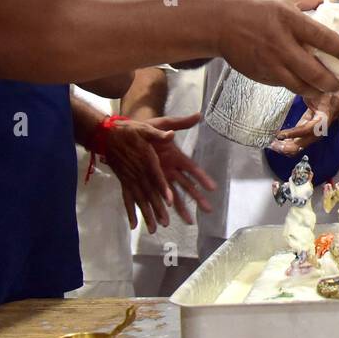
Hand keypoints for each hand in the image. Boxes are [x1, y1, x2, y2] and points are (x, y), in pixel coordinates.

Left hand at [102, 113, 215, 232]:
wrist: (126, 133)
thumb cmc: (146, 127)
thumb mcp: (163, 123)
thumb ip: (179, 123)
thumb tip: (198, 115)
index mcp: (175, 156)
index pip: (191, 169)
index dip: (202, 177)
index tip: (212, 187)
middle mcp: (170, 169)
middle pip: (186, 186)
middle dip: (197, 198)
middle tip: (208, 210)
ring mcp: (159, 177)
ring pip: (172, 196)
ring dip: (180, 208)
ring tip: (189, 222)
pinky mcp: (147, 181)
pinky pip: (154, 196)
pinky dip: (158, 208)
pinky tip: (162, 220)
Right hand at [217, 0, 338, 98]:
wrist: (218, 24)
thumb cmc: (253, 8)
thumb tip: (333, 2)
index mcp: (290, 20)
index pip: (322, 38)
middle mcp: (281, 44)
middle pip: (314, 71)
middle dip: (331, 82)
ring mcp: (270, 63)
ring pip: (299, 86)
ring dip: (316, 91)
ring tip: (326, 90)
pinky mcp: (261, 75)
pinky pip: (284, 85)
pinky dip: (297, 88)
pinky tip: (305, 86)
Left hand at [269, 92, 338, 155]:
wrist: (336, 105)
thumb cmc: (327, 97)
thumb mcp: (319, 92)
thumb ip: (309, 90)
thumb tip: (298, 83)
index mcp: (322, 120)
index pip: (307, 130)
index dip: (294, 133)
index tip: (280, 135)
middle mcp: (317, 132)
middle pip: (301, 145)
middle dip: (285, 146)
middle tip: (272, 143)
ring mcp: (311, 136)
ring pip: (297, 148)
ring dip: (284, 148)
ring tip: (272, 144)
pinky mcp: (305, 136)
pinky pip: (295, 144)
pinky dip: (286, 145)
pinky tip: (276, 142)